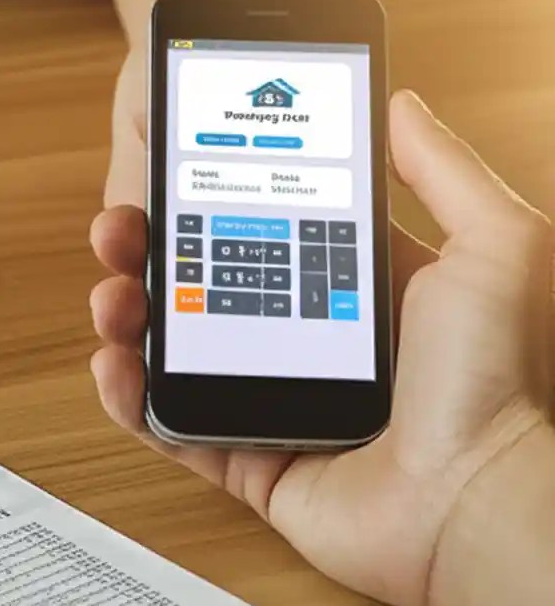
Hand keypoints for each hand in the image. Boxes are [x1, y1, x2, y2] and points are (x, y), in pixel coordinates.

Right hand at [89, 87, 553, 605]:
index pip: (266, 233)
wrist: (476, 499)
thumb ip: (443, 171)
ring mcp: (276, 404)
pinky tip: (112, 364)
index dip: (210, 204)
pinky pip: (174, 428)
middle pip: (208, 289)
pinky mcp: (250, 463)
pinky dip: (132, 400)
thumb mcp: (492, 246)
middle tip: (117, 233)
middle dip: (152, 258)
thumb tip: (397, 106)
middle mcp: (311, 344)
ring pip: (179, 354)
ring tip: (109, 297)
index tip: (168, 179)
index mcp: (357, 292)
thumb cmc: (496, 381)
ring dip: (132, 321)